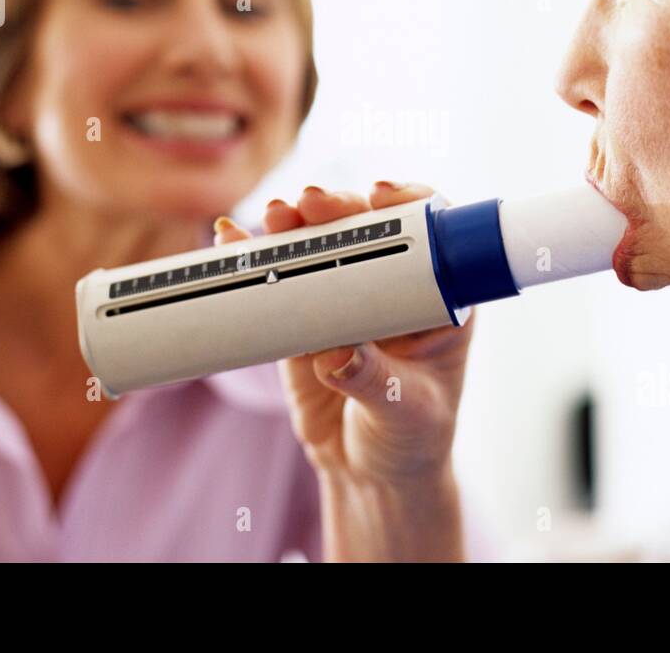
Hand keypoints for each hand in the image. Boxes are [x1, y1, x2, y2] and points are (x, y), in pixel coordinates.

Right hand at [215, 181, 471, 559]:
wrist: (370, 472)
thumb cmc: (411, 438)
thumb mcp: (405, 412)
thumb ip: (374, 381)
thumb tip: (338, 356)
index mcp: (438, 298)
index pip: (429, 234)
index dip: (406, 205)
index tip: (380, 197)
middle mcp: (393, 287)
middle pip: (367, 228)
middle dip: (339, 208)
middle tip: (312, 203)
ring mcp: (345, 299)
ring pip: (321, 246)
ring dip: (297, 223)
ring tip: (278, 215)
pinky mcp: (303, 318)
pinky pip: (280, 280)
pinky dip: (254, 258)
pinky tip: (231, 239)